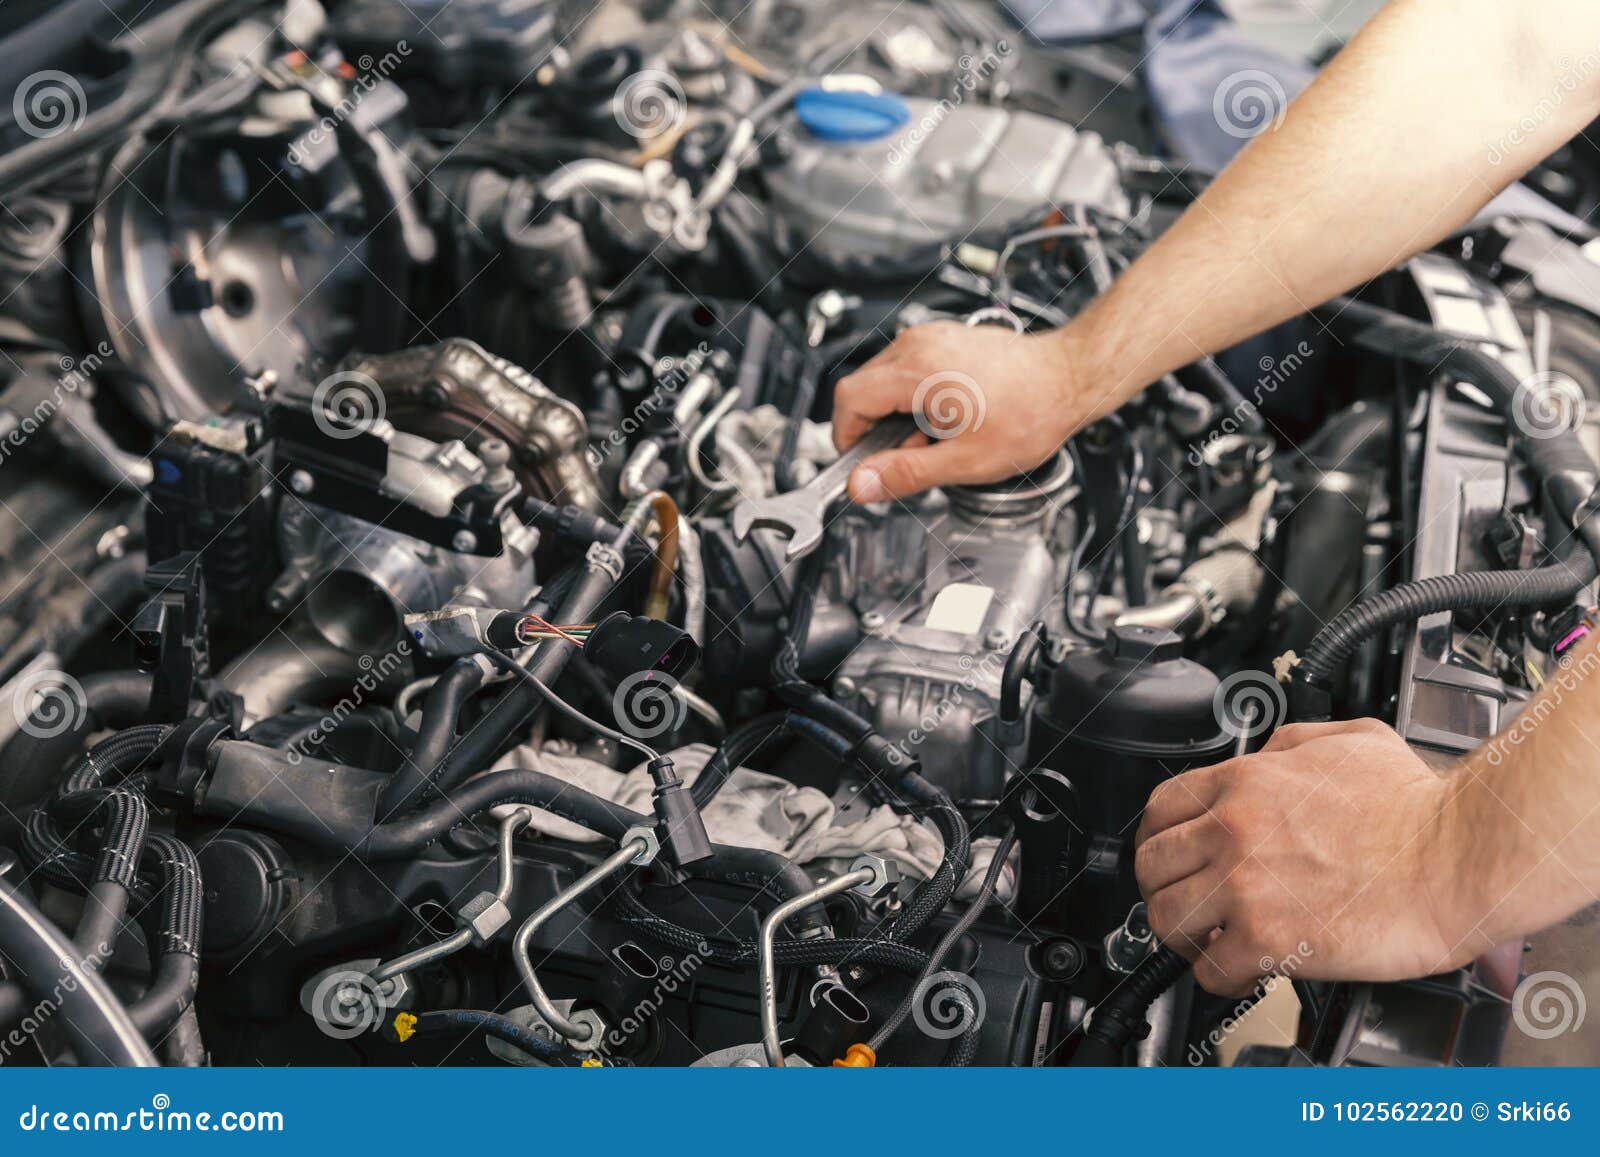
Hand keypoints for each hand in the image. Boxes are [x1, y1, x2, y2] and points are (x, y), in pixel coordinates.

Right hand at [832, 322, 1095, 501]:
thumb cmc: (1030, 412)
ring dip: (893, 414)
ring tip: (931, 439)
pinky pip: (907, 369)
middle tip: (904, 458)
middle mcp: (918, 345)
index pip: (848, 400)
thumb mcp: (965, 460)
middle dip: (873, 429)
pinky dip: (911, 398)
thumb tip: (862, 485)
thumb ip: (906, 474)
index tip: (861, 463)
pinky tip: (943, 420)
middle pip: (862, 388)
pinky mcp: (944, 340)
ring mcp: (931, 338)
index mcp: (916, 372)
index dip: (846, 438)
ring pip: (883, 380)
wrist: (1070, 377)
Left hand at [1133, 719, 1477, 994]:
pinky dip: (1218, 976)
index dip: (1158, 837)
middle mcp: (1233, 831)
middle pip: (1152, 865)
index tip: (1168, 856)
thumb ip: (1290, 745)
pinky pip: (1210, 968)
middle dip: (1161, 887)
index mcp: (1245, 783)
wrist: (1460, 857)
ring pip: (1166, 918)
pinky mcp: (1268, 938)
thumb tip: (1264, 756)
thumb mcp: (1348, 740)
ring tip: (1206, 941)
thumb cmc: (1420, 806)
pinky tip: (1242, 971)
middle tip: (1181, 901)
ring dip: (1182, 935)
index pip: (1160, 808)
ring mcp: (1245, 886)